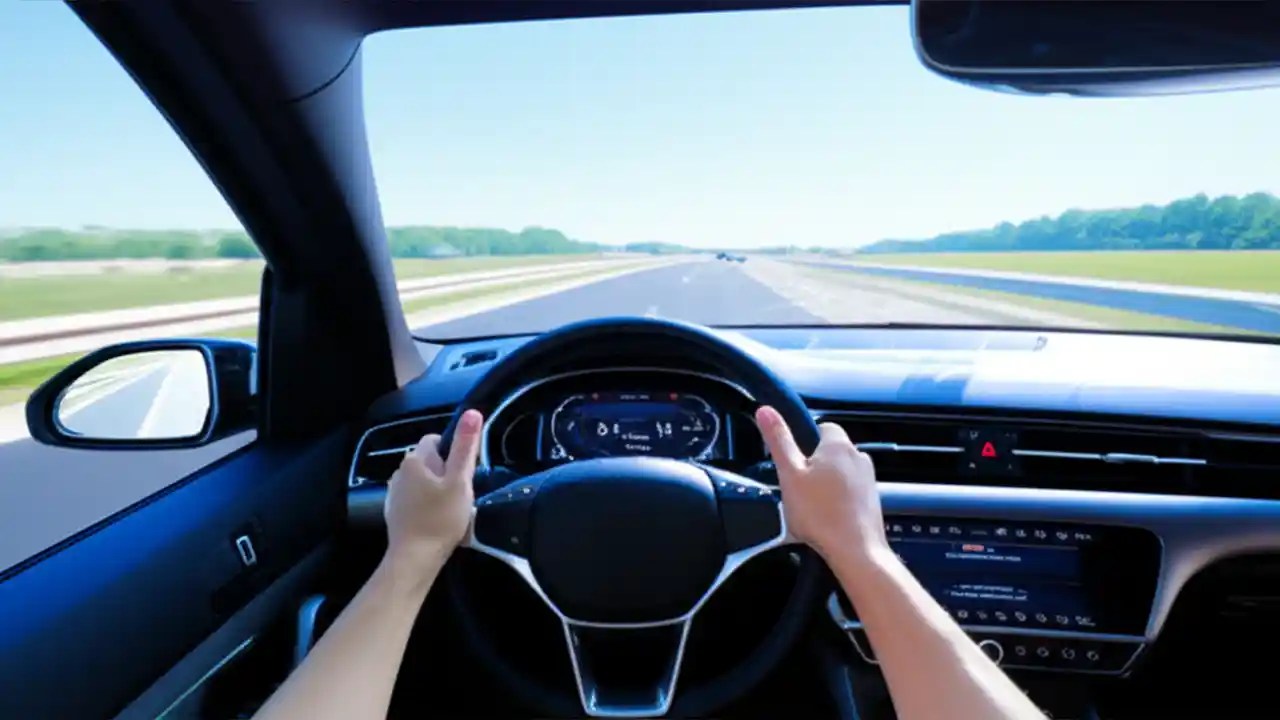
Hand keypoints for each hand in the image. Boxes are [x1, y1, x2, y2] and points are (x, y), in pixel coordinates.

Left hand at [383, 409, 482, 575]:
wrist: (414, 558)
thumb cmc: (441, 519)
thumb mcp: (460, 481)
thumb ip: (466, 446)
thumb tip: (472, 411)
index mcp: (415, 459)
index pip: (437, 440)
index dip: (454, 453)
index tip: (465, 474)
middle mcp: (400, 470)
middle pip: (430, 461)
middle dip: (446, 472)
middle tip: (461, 494)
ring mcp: (395, 492)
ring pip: (423, 480)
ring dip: (436, 489)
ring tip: (450, 510)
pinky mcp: (394, 510)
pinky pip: (415, 498)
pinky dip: (426, 504)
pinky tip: (436, 520)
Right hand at [755, 405, 889, 565]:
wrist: (855, 551)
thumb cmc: (821, 514)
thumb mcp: (789, 474)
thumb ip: (778, 440)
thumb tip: (766, 410)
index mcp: (838, 445)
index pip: (822, 426)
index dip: (805, 441)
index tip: (793, 459)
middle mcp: (858, 457)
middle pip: (830, 452)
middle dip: (815, 465)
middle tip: (798, 486)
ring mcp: (868, 480)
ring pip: (840, 473)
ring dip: (827, 484)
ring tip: (812, 506)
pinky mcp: (872, 500)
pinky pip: (850, 492)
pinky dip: (838, 500)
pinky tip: (826, 517)